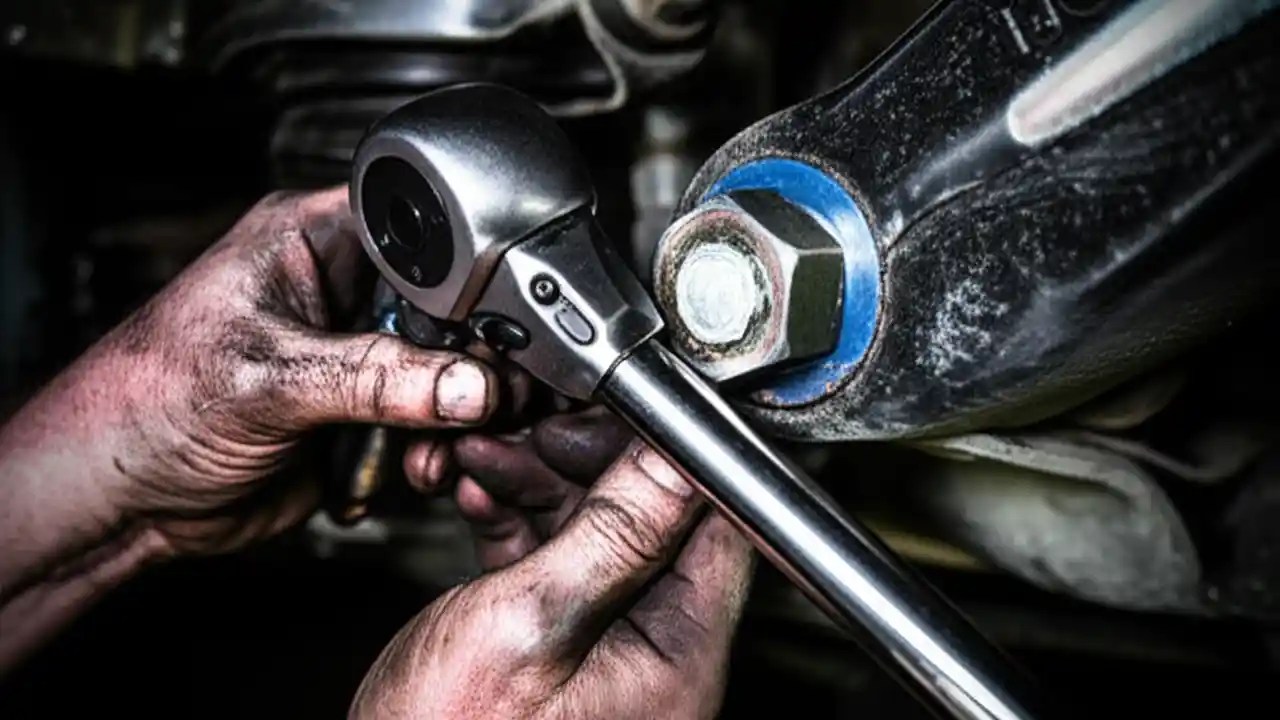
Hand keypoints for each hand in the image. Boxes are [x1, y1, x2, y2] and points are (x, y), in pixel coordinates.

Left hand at [0, 187, 499, 669]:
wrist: (123, 498)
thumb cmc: (151, 404)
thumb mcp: (269, 378)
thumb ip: (376, 378)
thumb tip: (471, 384)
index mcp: (315, 239)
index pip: (425, 233)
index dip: (471, 273)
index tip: (502, 324)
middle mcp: (346, 290)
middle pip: (452, 308)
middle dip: (475, 362)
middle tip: (487, 400)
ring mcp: (360, 354)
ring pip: (453, 374)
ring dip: (460, 419)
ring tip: (435, 451)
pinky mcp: (366, 413)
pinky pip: (433, 425)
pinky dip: (439, 452)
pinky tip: (416, 469)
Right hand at [352, 408, 754, 718]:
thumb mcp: (532, 624)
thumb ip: (612, 533)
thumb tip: (673, 452)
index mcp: (680, 652)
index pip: (717, 520)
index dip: (672, 452)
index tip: (619, 411)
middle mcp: (656, 651)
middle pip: (652, 517)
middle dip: (590, 460)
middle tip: (538, 432)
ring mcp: (604, 647)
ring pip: (596, 530)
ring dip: (542, 481)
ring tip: (489, 454)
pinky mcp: (552, 646)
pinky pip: (552, 562)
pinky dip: (517, 521)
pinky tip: (481, 494)